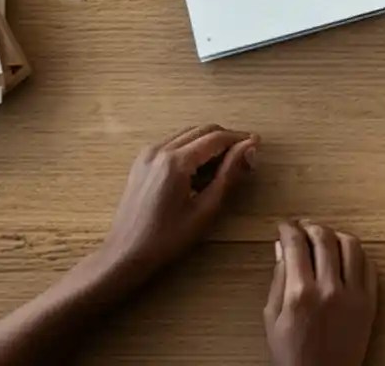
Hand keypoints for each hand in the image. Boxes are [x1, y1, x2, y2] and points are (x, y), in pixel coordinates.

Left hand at [101, 125, 258, 278]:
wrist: (126, 253)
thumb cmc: (168, 238)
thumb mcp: (206, 209)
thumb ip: (229, 174)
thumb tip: (250, 148)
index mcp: (176, 161)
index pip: (216, 138)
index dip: (240, 139)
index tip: (258, 144)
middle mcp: (160, 150)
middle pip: (202, 130)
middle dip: (226, 138)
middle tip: (244, 156)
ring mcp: (148, 154)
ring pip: (188, 134)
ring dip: (209, 142)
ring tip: (225, 166)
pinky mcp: (142, 162)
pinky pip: (173, 143)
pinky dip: (192, 148)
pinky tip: (200, 170)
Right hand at [265, 221, 377, 365]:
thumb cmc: (293, 355)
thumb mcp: (273, 318)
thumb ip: (278, 280)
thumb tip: (281, 249)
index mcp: (301, 294)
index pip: (296, 244)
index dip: (288, 229)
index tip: (284, 226)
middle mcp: (330, 290)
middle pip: (324, 237)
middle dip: (310, 226)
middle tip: (302, 227)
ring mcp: (354, 295)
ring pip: (351, 245)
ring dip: (336, 235)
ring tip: (324, 238)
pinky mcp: (370, 302)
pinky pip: (369, 265)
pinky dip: (356, 253)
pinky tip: (345, 254)